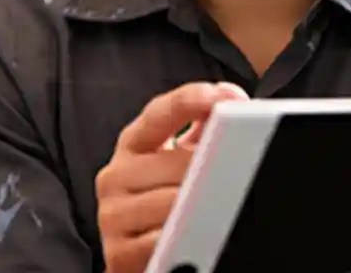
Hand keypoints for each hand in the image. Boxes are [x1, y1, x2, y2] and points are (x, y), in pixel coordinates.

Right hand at [96, 81, 248, 272]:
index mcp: (132, 145)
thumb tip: (230, 97)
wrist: (136, 251)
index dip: (191, 101)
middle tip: (237, 170)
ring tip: (221, 206)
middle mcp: (115, 175)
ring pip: (172, 204)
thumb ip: (201, 125)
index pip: (160, 114)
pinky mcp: (118, 253)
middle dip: (212, 168)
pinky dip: (187, 243)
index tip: (224, 98)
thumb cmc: (161, 198)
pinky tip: (198, 240)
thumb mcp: (177, 157)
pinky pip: (164, 243)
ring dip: (202, 207)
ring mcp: (113, 214)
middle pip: (176, 164)